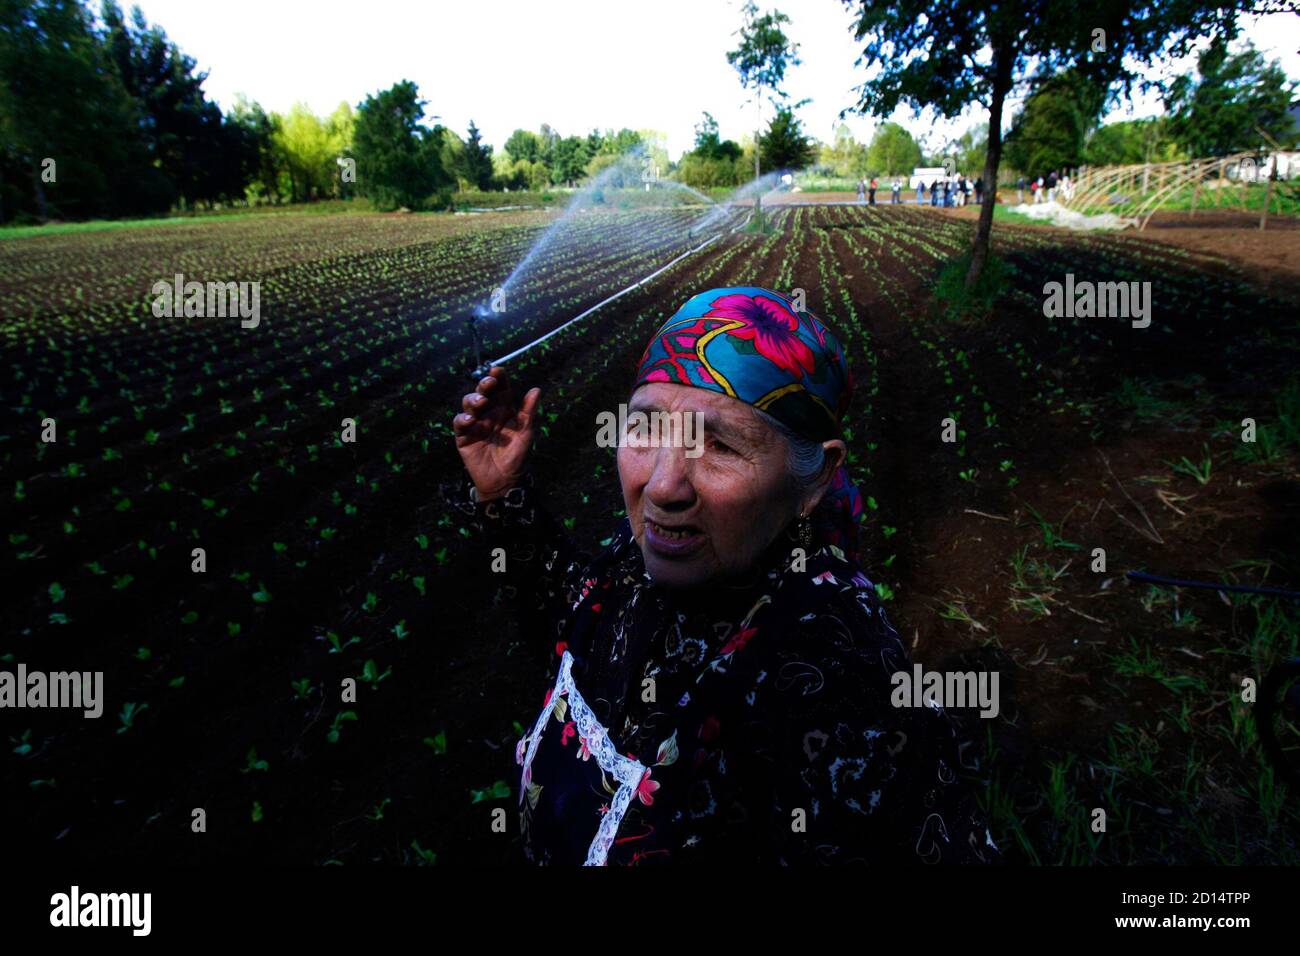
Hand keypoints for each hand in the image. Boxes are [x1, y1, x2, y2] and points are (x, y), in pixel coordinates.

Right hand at [452, 366, 541, 501]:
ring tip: (481, 402)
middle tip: (489, 382)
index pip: (500, 388)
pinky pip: (460, 423)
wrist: (505, 480)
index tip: (498, 370)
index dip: (498, 377)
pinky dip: (463, 418)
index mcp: (504, 409)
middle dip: (484, 384)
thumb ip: (529, 411)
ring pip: (469, 403)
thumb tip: (536, 389)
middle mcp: (489, 412)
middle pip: (483, 392)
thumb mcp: (526, 432)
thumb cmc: (517, 455)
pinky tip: (470, 420)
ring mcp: (475, 423)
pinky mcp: (464, 436)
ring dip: (473, 399)